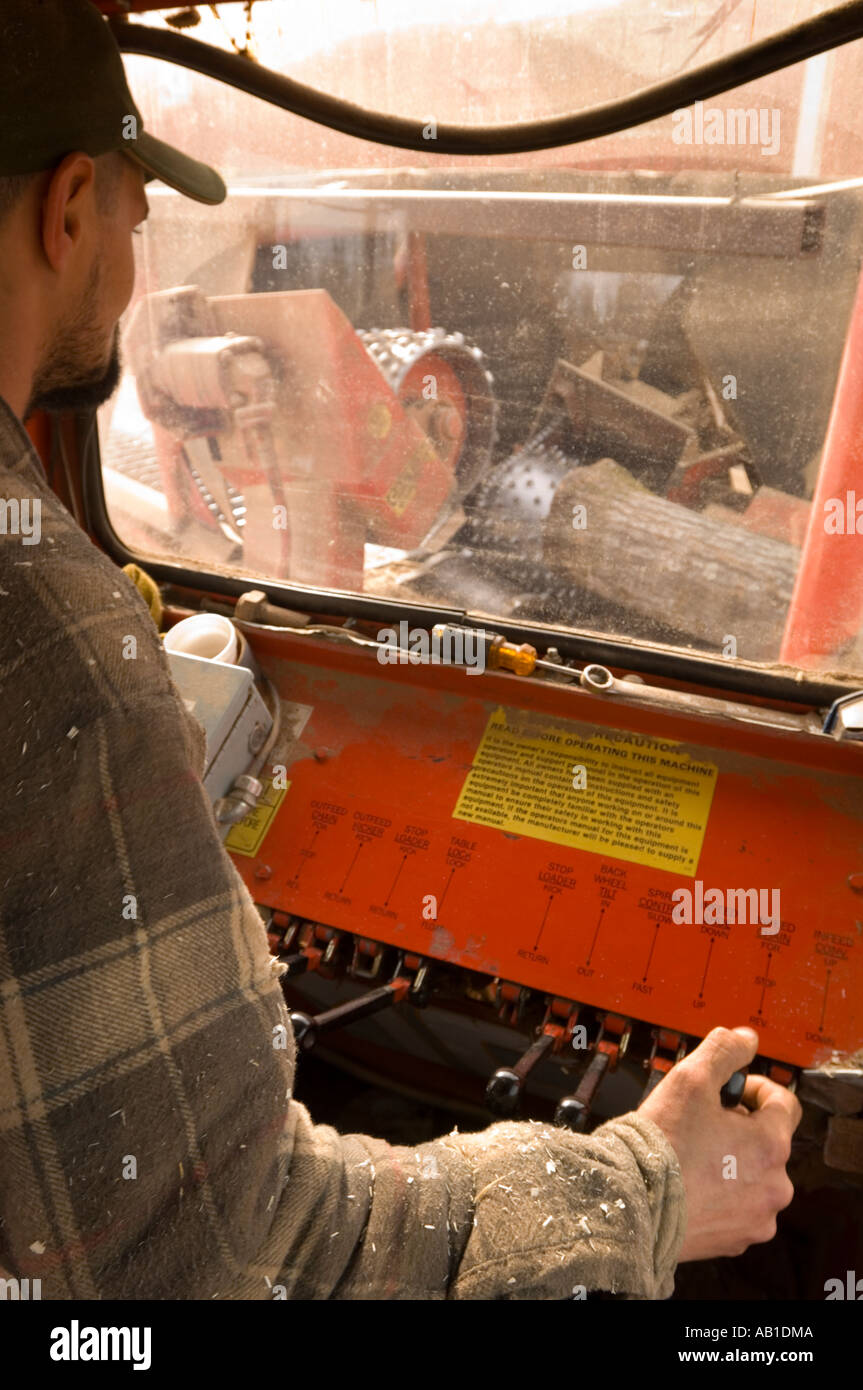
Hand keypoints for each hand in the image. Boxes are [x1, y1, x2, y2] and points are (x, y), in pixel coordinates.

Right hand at [639, 1025, 800, 1261]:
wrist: (632, 1205)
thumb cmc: (662, 1145)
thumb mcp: (690, 1079)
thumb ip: (723, 1051)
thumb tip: (744, 1038)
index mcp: (771, 1145)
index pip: (784, 1102)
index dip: (754, 1088)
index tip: (728, 1091)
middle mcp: (774, 1185)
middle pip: (767, 1141)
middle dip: (738, 1126)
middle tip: (701, 1122)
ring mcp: (756, 1217)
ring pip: (752, 1175)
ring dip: (731, 1161)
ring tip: (692, 1154)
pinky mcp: (736, 1239)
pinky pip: (737, 1206)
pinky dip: (720, 1193)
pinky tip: (690, 1182)